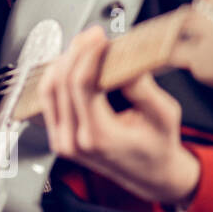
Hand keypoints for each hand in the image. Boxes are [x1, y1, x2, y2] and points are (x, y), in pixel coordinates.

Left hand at [38, 25, 200, 205]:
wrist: (152, 176)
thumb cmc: (159, 148)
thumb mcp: (164, 116)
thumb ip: (143, 88)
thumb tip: (121, 59)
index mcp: (99, 137)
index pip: (81, 86)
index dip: (87, 55)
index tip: (98, 37)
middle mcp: (74, 141)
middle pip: (61, 84)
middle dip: (75, 53)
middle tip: (91, 35)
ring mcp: (62, 142)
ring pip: (48, 90)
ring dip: (63, 62)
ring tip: (82, 45)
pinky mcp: (58, 137)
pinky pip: (48, 101)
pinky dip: (57, 77)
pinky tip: (71, 63)